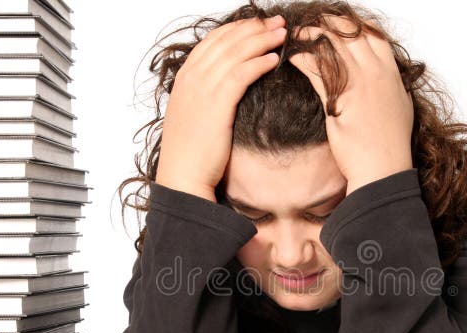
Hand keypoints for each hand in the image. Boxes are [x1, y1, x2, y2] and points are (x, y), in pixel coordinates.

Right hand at [155, 15, 287, 200]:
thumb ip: (206, 96)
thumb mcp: (193, 115)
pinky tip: (274, 58)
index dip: (238, 29)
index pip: (214, 41)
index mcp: (185, 78)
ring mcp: (203, 88)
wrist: (183, 176)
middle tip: (277, 22)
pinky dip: (259, 62)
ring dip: (262, 39)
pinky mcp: (217, 102)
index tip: (258, 24)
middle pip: (227, 41)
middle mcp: (192, 77)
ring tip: (283, 34)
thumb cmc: (191, 152)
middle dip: (255, 28)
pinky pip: (242, 73)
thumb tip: (225, 90)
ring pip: (237, 52)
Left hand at [287, 16, 413, 193]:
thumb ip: (392, 88)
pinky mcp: (338, 100)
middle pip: (349, 33)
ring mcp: (357, 85)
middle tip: (312, 23)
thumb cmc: (390, 144)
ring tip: (297, 34)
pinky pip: (316, 71)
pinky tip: (294, 58)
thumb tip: (390, 80)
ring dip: (310, 36)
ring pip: (330, 47)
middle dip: (327, 23)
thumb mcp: (400, 108)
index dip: (354, 24)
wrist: (383, 169)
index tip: (339, 22)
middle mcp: (375, 74)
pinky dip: (303, 60)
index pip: (373, 34)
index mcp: (391, 74)